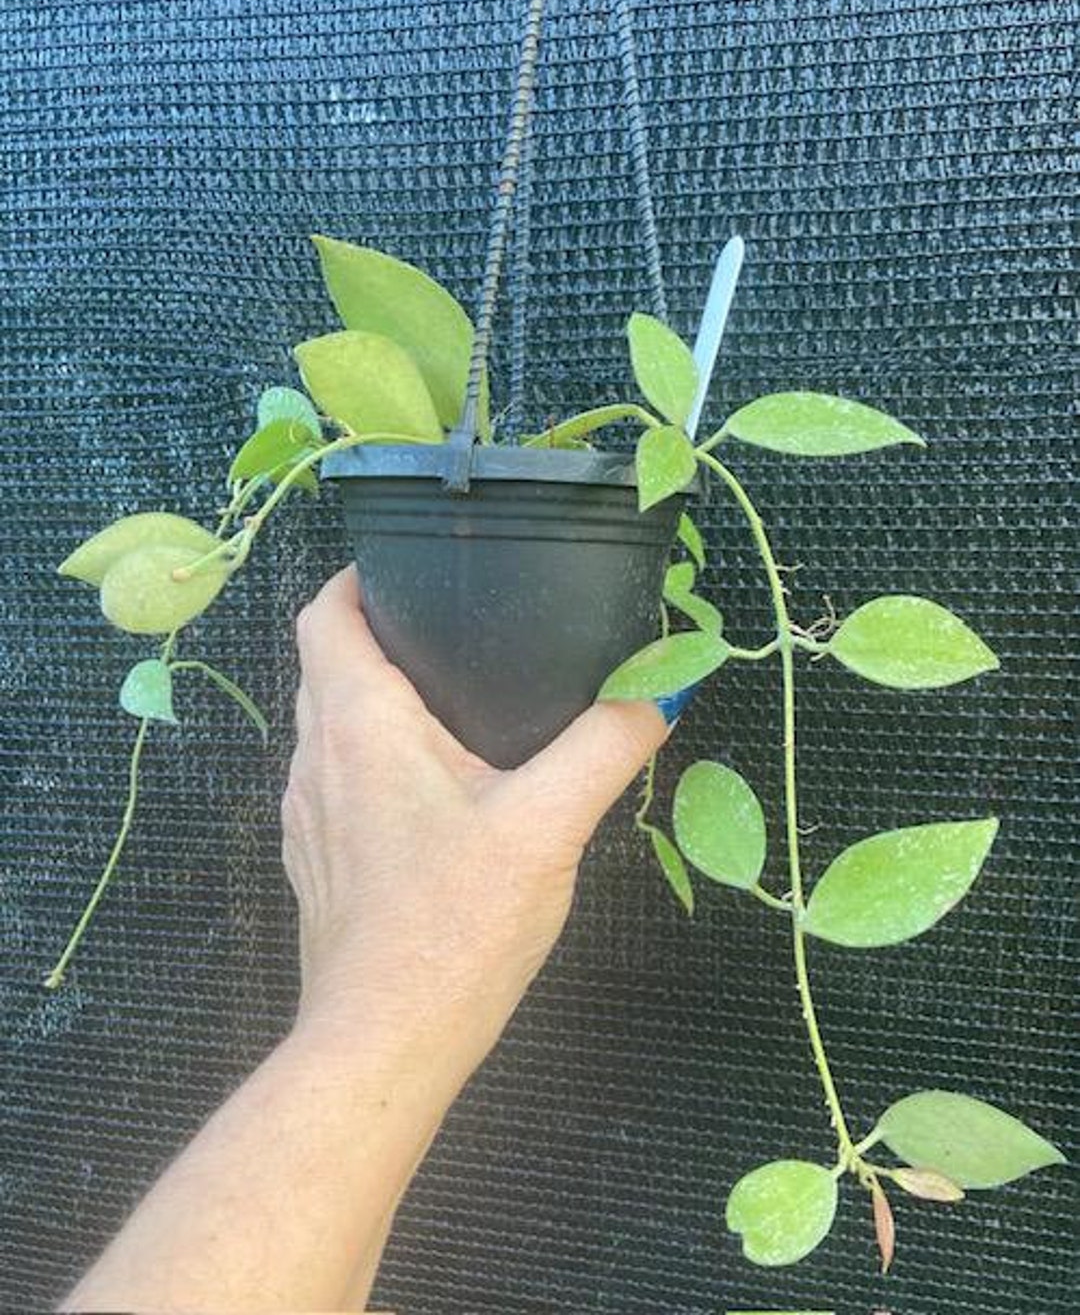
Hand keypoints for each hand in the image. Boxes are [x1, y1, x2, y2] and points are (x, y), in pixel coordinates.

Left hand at [282, 566, 668, 1077]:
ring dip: (373, 700)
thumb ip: (608, 746)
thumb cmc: (455, 924)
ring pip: (328, 727)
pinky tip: (433, 791)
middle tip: (456, 628)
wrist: (383, 1042)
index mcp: (358, 724)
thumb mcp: (548, 826)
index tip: (411, 569)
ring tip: (452, 699)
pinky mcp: (319, 863)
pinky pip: (336, 782)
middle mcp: (315, 759)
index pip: (324, 614)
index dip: (358, 578)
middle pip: (327, 665)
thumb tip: (664, 686)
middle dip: (378, 635)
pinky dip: (371, 760)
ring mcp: (307, 817)